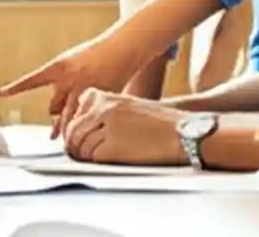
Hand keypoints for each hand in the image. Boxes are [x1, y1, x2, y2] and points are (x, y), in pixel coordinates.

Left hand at [0, 33, 138, 136]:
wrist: (120, 50)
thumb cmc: (92, 56)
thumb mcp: (70, 64)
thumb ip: (59, 84)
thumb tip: (53, 111)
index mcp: (57, 67)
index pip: (31, 80)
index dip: (15, 87)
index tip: (0, 93)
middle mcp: (68, 79)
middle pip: (52, 107)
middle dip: (54, 116)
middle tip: (52, 130)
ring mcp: (83, 89)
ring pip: (68, 116)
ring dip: (64, 128)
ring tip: (60, 140)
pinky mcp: (98, 97)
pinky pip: (86, 116)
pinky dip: (83, 122)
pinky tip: (83, 133)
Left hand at [63, 89, 185, 164]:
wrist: (185, 133)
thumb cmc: (161, 123)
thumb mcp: (130, 106)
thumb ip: (107, 112)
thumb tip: (83, 128)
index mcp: (106, 97)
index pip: (75, 113)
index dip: (73, 128)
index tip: (75, 138)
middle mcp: (103, 109)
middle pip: (73, 130)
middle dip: (73, 145)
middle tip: (76, 154)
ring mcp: (107, 126)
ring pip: (80, 145)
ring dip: (82, 155)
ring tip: (89, 160)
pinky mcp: (112, 146)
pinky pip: (92, 157)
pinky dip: (94, 162)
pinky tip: (103, 162)